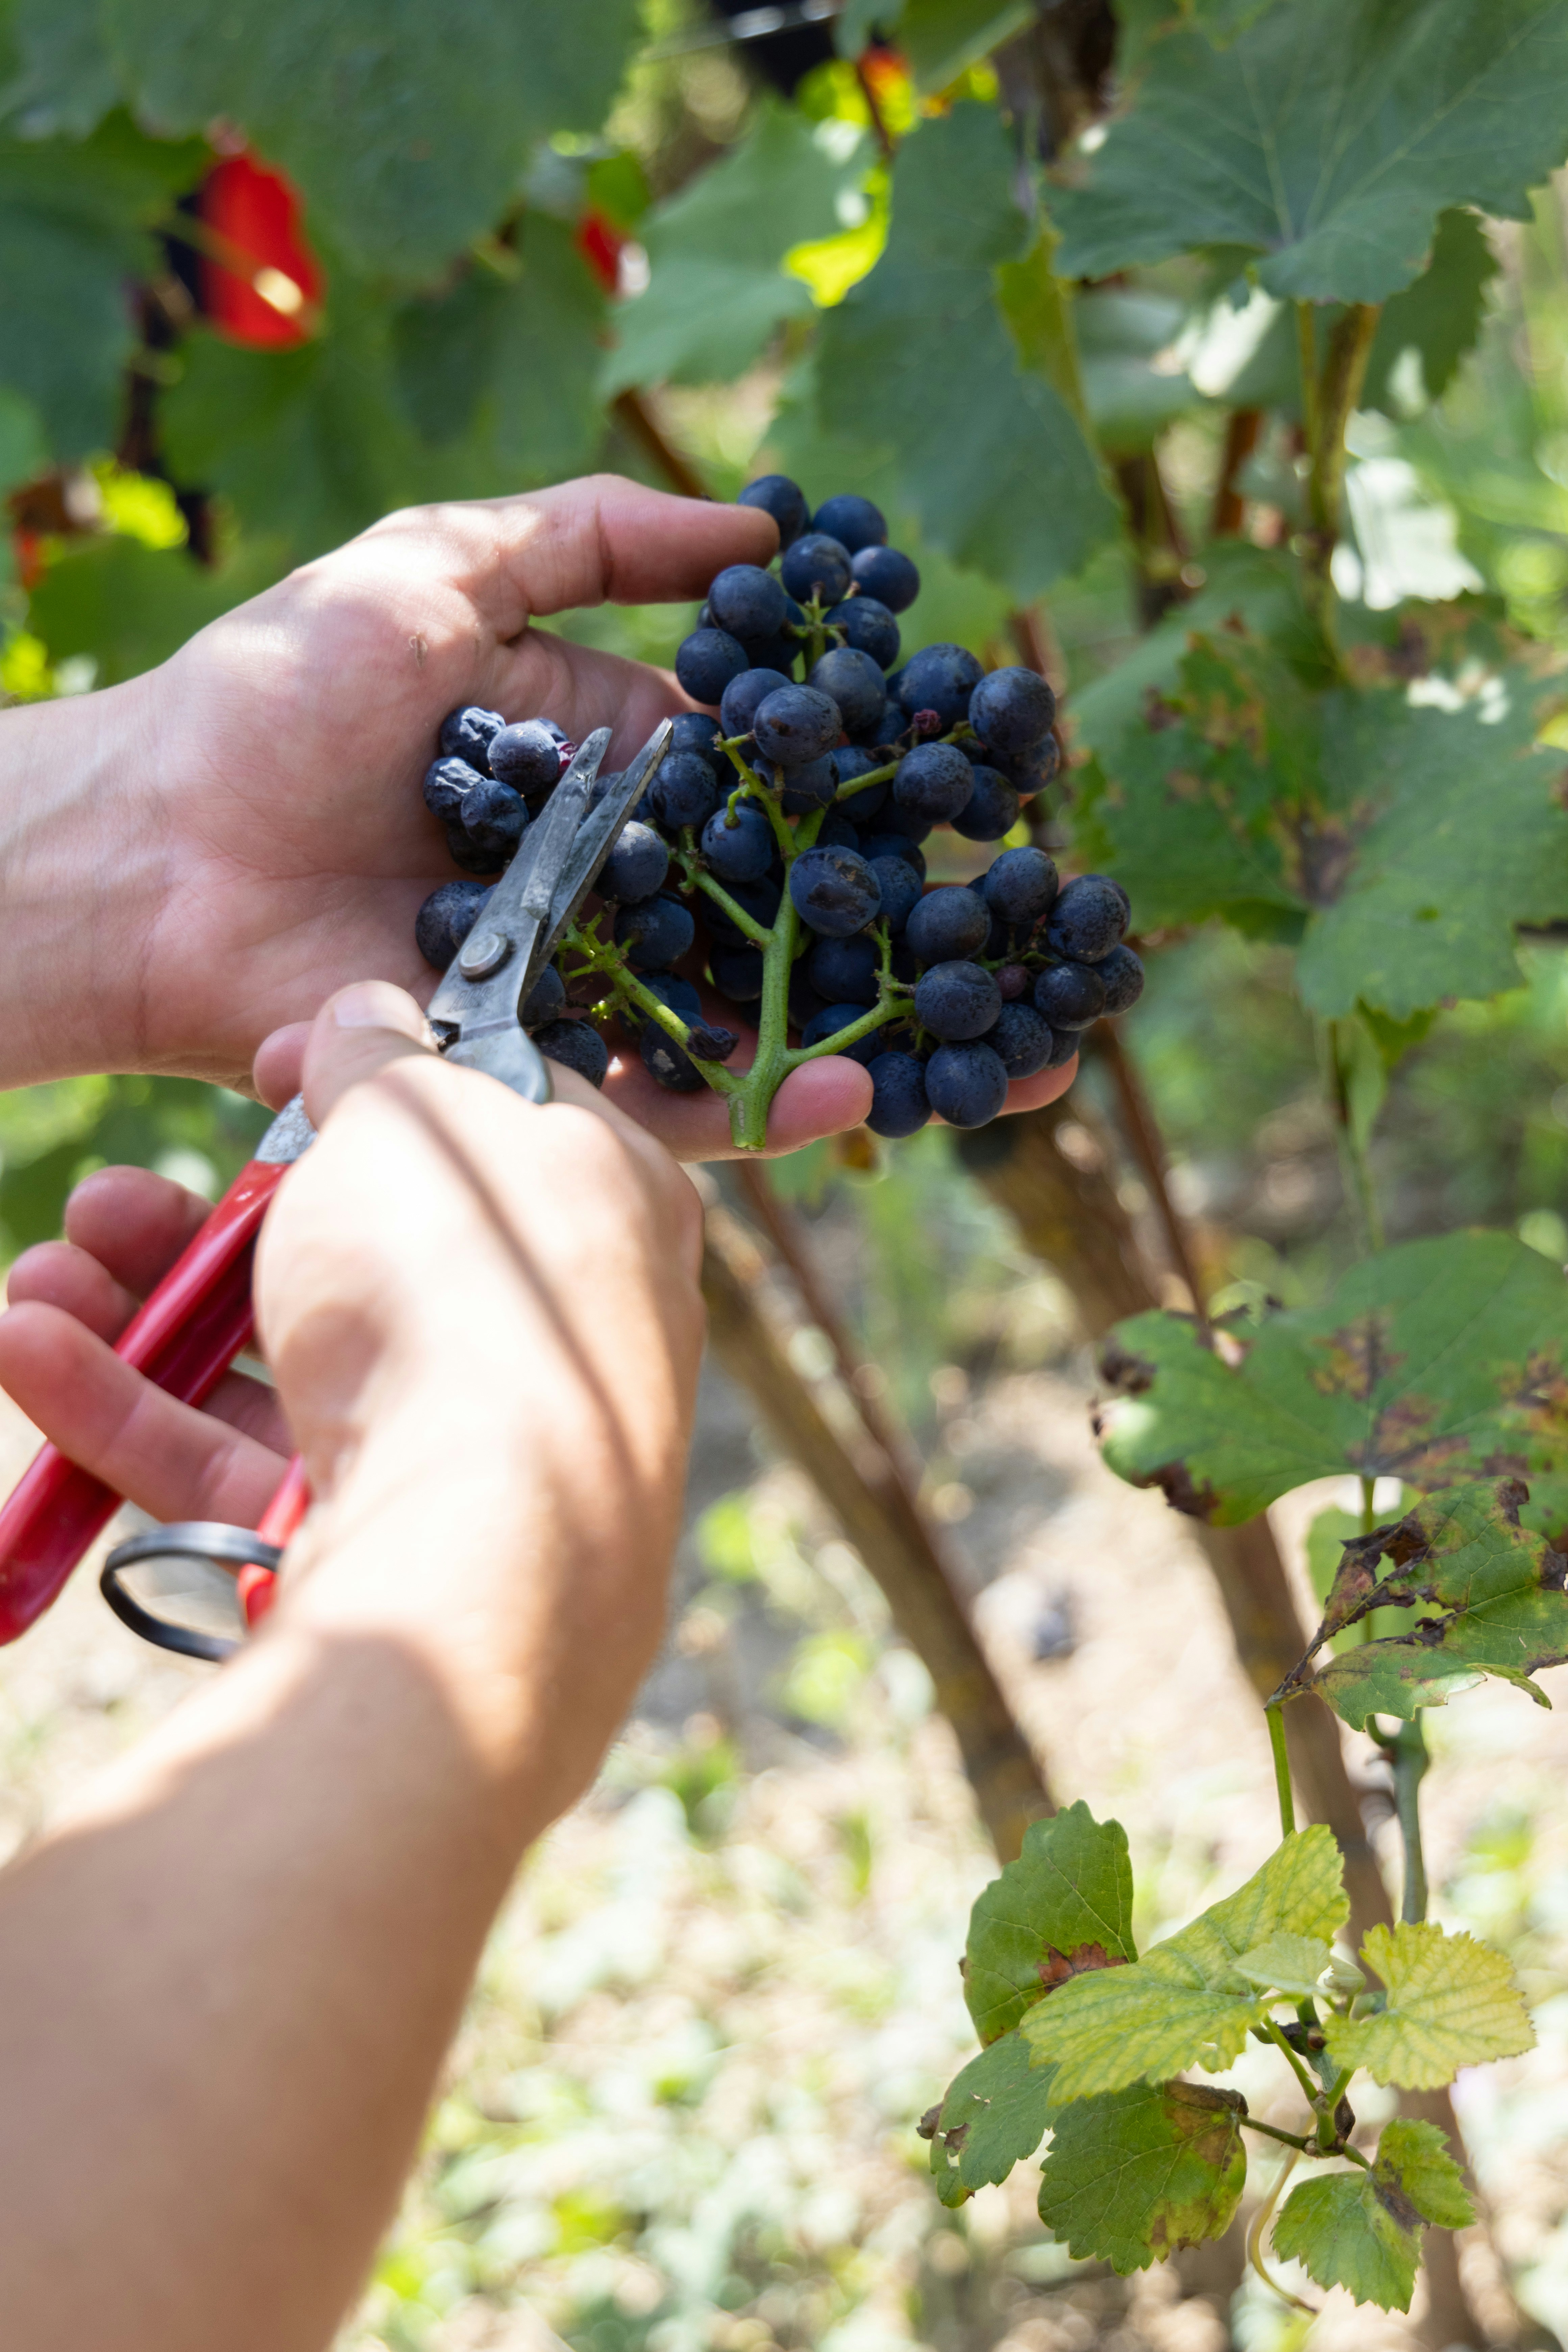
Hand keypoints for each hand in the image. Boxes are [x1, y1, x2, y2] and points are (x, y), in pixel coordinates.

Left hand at [0, 470, 1073, 1159]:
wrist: (158, 852)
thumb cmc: (277, 698)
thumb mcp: (431, 568)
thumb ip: (589, 541)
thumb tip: (763, 532)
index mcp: (604, 764)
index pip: (768, 775)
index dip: (873, 779)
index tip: (983, 783)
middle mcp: (611, 880)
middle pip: (787, 908)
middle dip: (913, 927)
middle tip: (1045, 938)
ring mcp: (583, 984)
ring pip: (754, 1018)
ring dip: (879, 1035)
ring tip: (1009, 1060)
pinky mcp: (537, 1073)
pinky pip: (668, 1104)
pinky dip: (762, 1107)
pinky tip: (860, 1095)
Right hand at [3, 984, 702, 1798]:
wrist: (475, 1535)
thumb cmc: (462, 1283)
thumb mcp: (416, 1114)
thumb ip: (381, 1060)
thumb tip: (367, 1009)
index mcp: (600, 1207)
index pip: (486, 1128)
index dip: (371, 1087)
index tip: (273, 1064)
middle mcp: (542, 1329)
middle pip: (354, 1255)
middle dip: (205, 1220)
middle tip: (109, 1195)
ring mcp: (457, 1445)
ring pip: (275, 1362)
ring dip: (139, 1313)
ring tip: (42, 1278)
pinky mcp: (374, 1540)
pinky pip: (237, 1464)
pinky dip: (131, 1412)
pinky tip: (28, 1353)